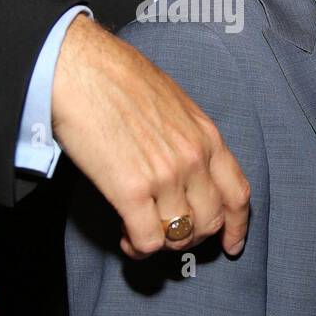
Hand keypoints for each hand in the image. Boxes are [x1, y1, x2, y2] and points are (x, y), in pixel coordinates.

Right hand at [52, 14, 250, 258]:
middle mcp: (193, 158)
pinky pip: (148, 240)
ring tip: (141, 234)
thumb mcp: (172, 102)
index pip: (238, 193)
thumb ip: (186, 137)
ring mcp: (165, 176)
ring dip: (162, 242)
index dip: (237, 226)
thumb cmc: (116, 77)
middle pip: (210, 221)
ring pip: (181, 235)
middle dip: (192, 237)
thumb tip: (182, 168)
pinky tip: (126, 237)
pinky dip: (138, 247)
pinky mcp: (131, 190)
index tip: (231, 244)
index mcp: (206, 135)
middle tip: (169, 235)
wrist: (78, 68)